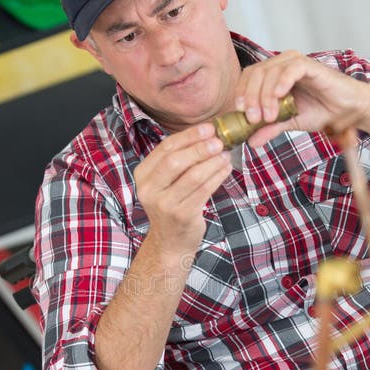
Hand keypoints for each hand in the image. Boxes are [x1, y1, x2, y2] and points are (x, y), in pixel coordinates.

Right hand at [135, 123, 231, 257]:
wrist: (170, 242)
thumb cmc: (172, 205)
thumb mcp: (165, 182)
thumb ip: (178, 160)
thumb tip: (207, 133)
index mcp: (143, 175)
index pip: (165, 148)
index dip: (189, 136)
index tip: (208, 127)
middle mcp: (149, 190)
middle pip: (176, 160)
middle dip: (200, 147)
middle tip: (219, 140)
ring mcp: (164, 204)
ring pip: (193, 175)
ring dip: (212, 162)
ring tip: (226, 153)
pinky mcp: (182, 215)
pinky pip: (204, 190)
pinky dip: (217, 176)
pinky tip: (226, 168)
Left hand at [235, 51, 369, 147]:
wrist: (348, 111)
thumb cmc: (321, 112)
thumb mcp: (289, 123)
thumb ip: (270, 128)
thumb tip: (250, 142)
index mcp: (274, 74)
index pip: (248, 77)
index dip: (240, 93)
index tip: (239, 114)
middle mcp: (283, 64)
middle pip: (256, 73)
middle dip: (250, 97)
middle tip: (253, 119)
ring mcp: (296, 63)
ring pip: (270, 71)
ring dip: (265, 95)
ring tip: (268, 116)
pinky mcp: (311, 66)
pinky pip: (292, 69)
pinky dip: (282, 81)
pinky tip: (280, 96)